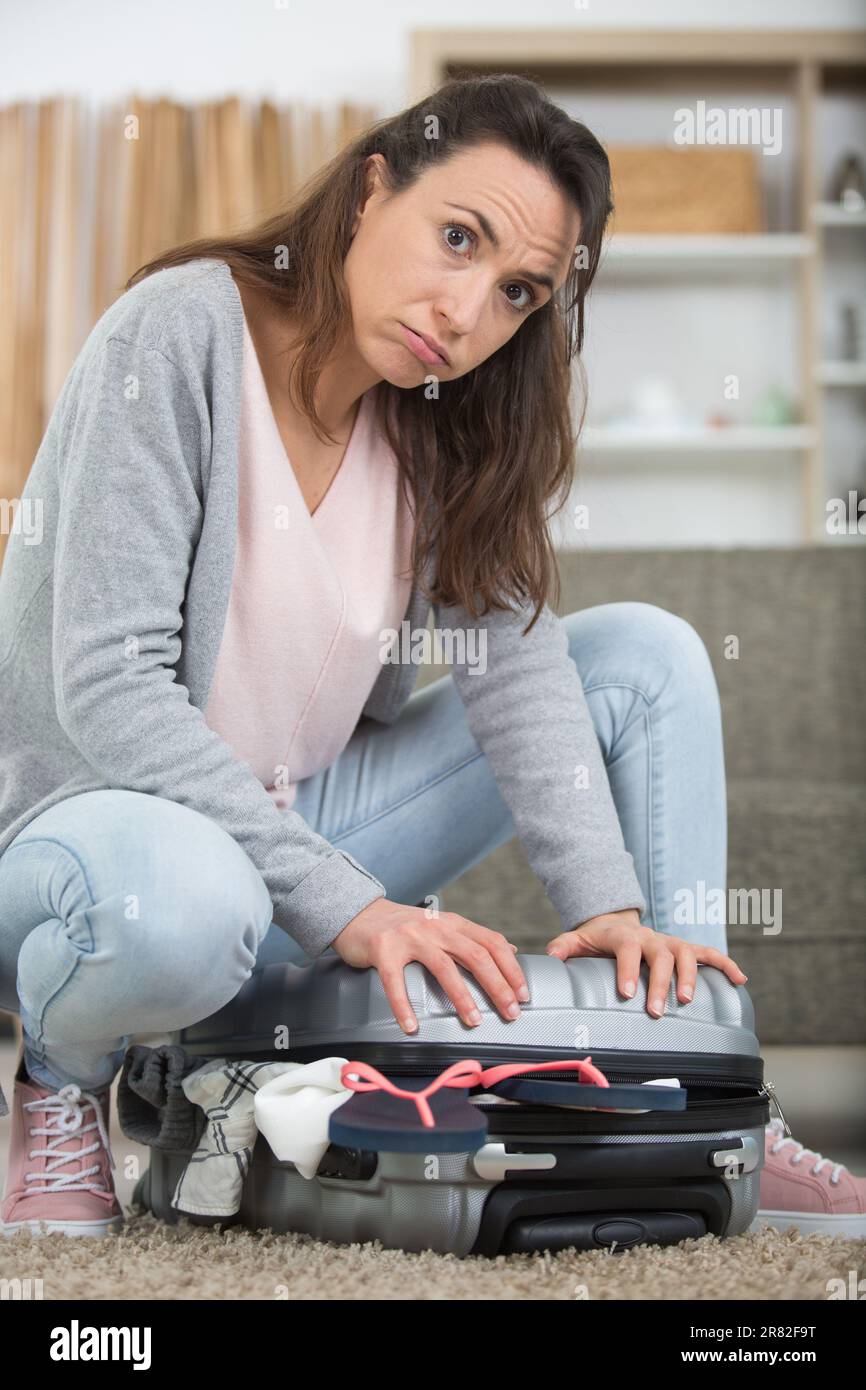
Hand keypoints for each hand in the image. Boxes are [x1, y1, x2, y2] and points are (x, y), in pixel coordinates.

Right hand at [331, 898, 528, 1034]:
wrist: (360, 913)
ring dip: (462, 998)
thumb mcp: (443, 925)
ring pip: (443, 968)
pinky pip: (396, 982)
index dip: (511, 969)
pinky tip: (412, 1026)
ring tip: (474, 1021)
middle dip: (497, 987)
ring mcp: (410, 936)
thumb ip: (473, 938)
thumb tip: (509, 950)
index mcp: (453, 923)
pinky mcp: (384, 949)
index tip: (523, 994)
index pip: (492, 943)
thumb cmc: (404, 926)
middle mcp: (436, 927)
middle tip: (510, 1013)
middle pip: (476, 956)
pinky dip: (404, 1007)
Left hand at [546, 908, 748, 1017]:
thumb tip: (551, 959)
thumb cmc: (598, 939)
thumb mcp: (576, 940)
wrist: (617, 922)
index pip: (628, 948)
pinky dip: (726, 964)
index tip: (627, 993)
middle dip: (660, 982)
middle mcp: (651, 937)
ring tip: (687, 1001)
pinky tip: (740, 980)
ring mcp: (671, 942)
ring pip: (687, 954)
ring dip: (690, 976)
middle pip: (661, 955)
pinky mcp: (687, 949)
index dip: (628, 969)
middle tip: (656, 1010)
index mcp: (624, 935)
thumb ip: (563, 948)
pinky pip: (711, 954)